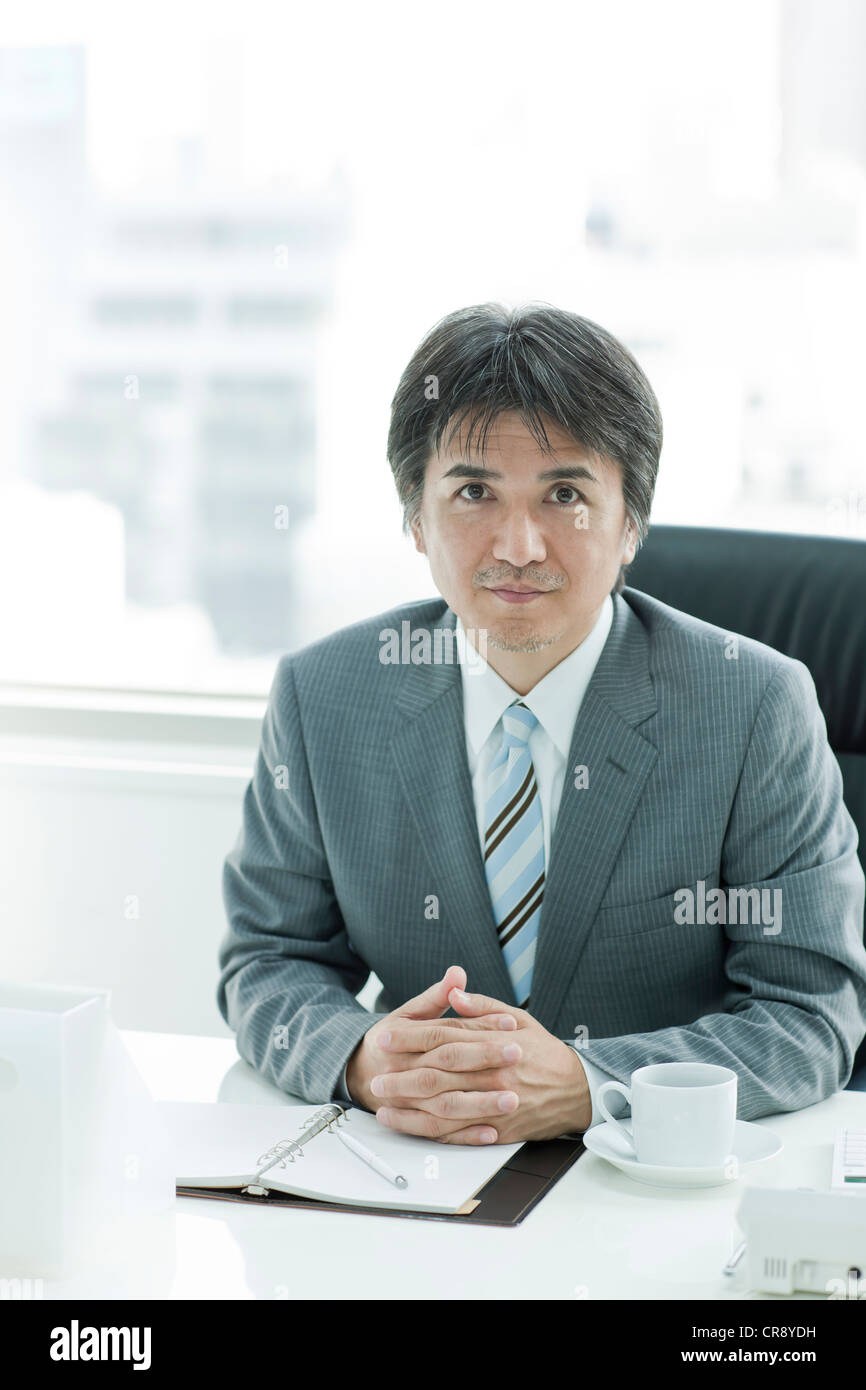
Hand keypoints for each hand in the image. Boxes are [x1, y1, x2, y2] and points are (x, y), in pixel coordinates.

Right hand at [345, 965, 518, 1123]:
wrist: (361, 1073)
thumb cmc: (393, 1040)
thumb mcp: (409, 1013)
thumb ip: (435, 996)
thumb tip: (457, 973)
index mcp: (403, 1039)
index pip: (444, 1032)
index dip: (478, 1027)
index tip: (511, 1024)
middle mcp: (404, 1070)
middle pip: (445, 1066)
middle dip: (483, 1061)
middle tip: (517, 1056)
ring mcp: (409, 1099)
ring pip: (444, 1104)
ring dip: (480, 1103)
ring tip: (512, 1099)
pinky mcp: (416, 1120)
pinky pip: (441, 1132)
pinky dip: (467, 1134)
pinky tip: (492, 1132)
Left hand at [370, 985, 591, 1143]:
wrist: (579, 1089)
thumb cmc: (545, 1052)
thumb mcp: (519, 1018)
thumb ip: (483, 1007)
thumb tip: (454, 995)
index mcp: (494, 1043)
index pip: (444, 1037)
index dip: (410, 1037)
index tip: (384, 1037)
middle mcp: (493, 1074)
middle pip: (438, 1074)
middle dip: (402, 1076)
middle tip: (377, 1077)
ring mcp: (495, 1105)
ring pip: (444, 1108)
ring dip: (410, 1109)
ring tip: (383, 1106)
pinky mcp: (499, 1130)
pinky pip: (461, 1134)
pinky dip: (433, 1132)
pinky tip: (412, 1128)